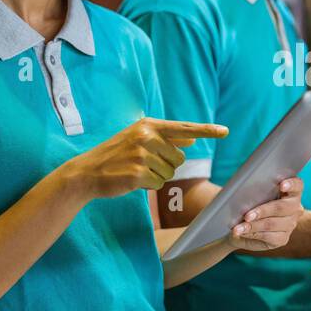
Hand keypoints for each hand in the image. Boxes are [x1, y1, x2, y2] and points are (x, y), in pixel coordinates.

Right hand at [66, 118, 227, 200]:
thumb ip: (165, 138)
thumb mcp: (138, 139)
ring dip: (157, 176)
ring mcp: (142, 155)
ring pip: (170, 173)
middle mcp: (147, 137)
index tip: (225, 131)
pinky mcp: (138, 174)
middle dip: (166, 165)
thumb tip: (190, 140)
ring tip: (136, 170)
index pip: (184, 127)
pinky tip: (132, 179)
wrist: (86, 172)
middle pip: (179, 158)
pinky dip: (148, 185)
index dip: (207, 130)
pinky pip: (158, 184)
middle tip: (144, 163)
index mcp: (148, 125)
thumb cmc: (115, 155)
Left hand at [227, 177, 304, 251]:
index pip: (298, 185)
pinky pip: (269, 236)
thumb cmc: (249, 205)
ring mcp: (290, 224)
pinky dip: (253, 234)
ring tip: (238, 228)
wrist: (244, 228)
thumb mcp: (252, 196)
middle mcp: (295, 208)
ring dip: (253, 226)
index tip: (281, 185)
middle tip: (247, 215)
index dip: (291, 184)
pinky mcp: (283, 239)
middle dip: (263, 211)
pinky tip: (243, 233)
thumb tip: (244, 195)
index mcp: (291, 192)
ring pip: (272, 223)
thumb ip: (254, 192)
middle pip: (282, 207)